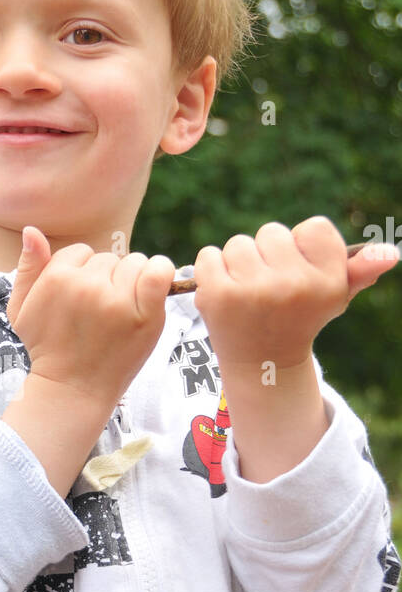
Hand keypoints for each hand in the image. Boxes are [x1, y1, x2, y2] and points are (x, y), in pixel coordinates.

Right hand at [7, 225, 175, 415]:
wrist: (71, 389)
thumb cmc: (46, 348)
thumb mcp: (20, 308)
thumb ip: (27, 268)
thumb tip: (31, 231)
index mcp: (57, 278)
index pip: (81, 252)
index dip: (82, 273)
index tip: (81, 299)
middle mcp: (86, 285)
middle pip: (109, 258)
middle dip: (106, 278)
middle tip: (99, 311)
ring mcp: (116, 300)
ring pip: (134, 263)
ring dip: (131, 281)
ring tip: (120, 309)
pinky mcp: (144, 315)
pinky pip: (160, 272)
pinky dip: (161, 273)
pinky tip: (152, 287)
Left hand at [192, 216, 385, 381]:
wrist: (262, 364)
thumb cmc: (301, 318)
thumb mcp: (335, 296)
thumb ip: (361, 270)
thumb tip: (391, 252)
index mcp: (327, 282)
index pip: (314, 227)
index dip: (302, 246)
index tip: (300, 273)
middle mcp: (293, 286)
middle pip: (272, 232)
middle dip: (267, 254)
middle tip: (270, 288)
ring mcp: (253, 291)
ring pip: (239, 243)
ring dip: (239, 263)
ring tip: (248, 292)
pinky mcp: (218, 295)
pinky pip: (209, 255)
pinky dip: (212, 270)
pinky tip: (226, 293)